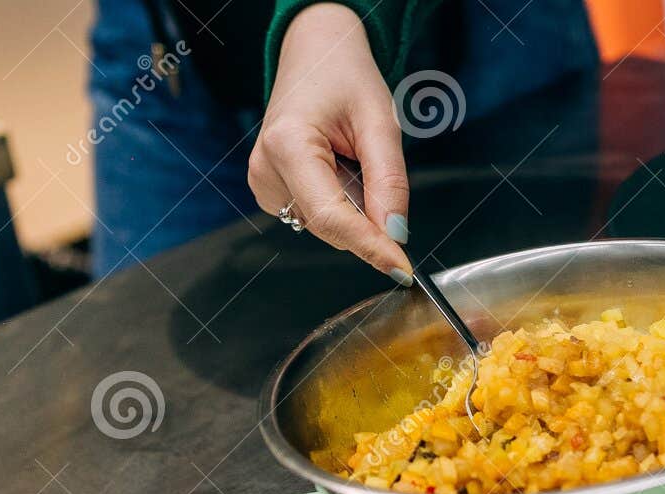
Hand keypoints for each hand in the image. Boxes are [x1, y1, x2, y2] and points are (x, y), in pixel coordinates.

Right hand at [249, 3, 412, 280]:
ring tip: (349, 156)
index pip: (332, 218)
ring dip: (353, 206)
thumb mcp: (380, 121)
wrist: (314, 54)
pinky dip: (339, 202)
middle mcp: (266, 168)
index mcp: (287, 145)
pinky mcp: (269, 189)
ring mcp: (262, 181)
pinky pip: (317, 216)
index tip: (401, 268)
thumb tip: (396, 234)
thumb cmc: (344, 76)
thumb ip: (389, 181)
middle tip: (374, 165)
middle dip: (367, 219)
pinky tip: (337, 167)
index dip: (370, 247)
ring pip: (326, 226)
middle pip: (331, 227)